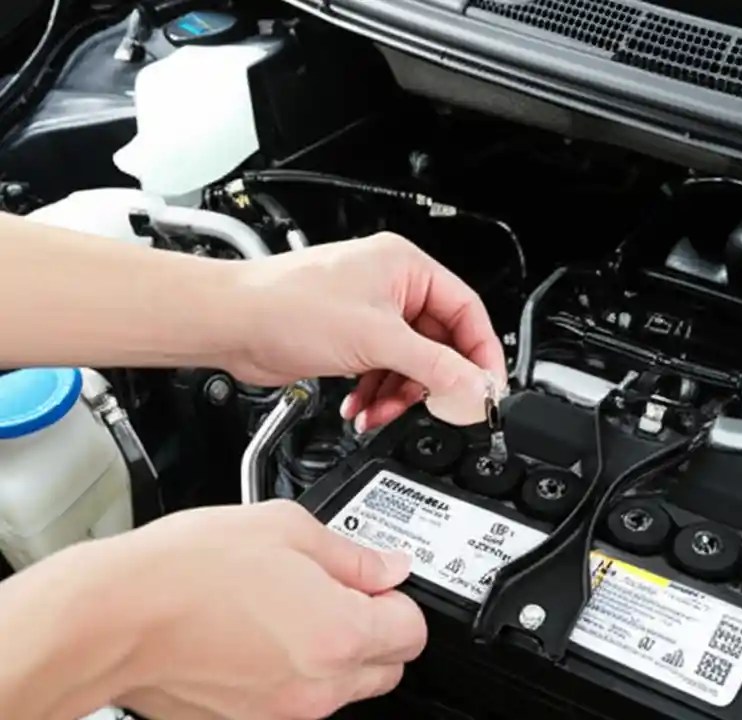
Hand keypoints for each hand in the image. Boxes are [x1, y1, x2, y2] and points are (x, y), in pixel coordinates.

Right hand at [109, 502, 426, 718]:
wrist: (112, 617)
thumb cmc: (187, 570)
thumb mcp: (287, 529)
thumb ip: (352, 555)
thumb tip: (389, 566)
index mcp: (341, 635)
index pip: (413, 630)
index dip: (398, 598)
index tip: (376, 582)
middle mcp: (319, 685)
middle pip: (388, 668)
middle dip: (377, 631)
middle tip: (339, 595)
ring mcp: (283, 713)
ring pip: (343, 689)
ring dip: (336, 655)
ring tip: (289, 611)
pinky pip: (296, 703)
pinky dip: (293, 676)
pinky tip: (260, 637)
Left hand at [228, 233, 506, 428]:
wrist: (230, 323)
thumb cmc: (286, 305)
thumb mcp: (377, 340)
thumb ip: (436, 366)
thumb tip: (476, 387)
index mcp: (407, 267)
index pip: (467, 311)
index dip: (481, 353)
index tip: (486, 388)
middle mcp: (392, 286)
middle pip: (439, 343)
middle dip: (430, 381)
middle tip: (434, 406)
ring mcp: (370, 312)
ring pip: (410, 362)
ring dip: (399, 394)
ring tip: (381, 411)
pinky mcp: (350, 337)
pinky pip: (382, 370)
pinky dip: (376, 394)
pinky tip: (361, 408)